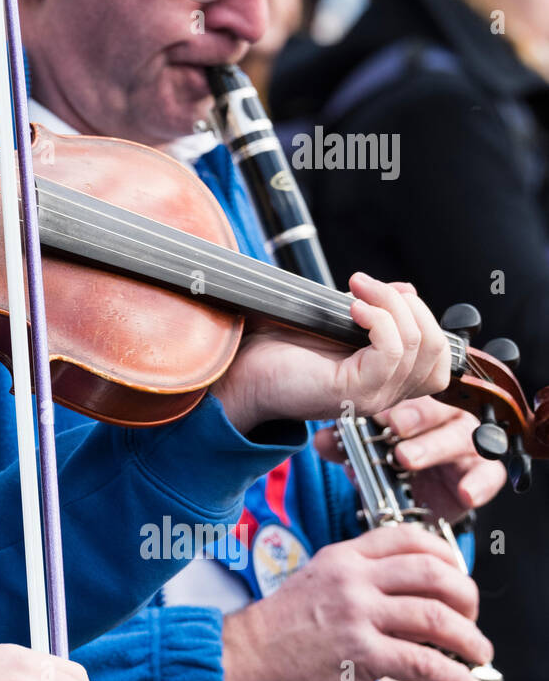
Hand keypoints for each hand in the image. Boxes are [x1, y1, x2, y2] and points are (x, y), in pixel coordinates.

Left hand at [212, 274, 449, 434]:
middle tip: (367, 284)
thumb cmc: (279, 349)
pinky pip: (392, 353)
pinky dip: (380, 321)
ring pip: (418, 346)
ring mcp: (373, 396)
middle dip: (409, 304)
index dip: (425, 316)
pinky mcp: (354, 393)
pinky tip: (354, 308)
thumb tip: (406, 290)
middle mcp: (386, 393)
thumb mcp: (337, 321)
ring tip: (357, 291)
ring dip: (391, 304)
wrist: (240, 374)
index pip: (440, 356)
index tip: (388, 291)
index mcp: (387, 378)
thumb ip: (375, 310)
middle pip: (437, 349)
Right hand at [221, 524, 491, 680]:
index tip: (459, 577)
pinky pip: (425, 664)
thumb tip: (411, 599)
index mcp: (344, 557)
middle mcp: (353, 579)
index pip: (410, 539)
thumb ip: (361, 581)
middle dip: (467, 599)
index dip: (447, 557)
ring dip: (470, 642)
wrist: (242, 657)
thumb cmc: (277, 628)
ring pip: (438, 618)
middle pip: (434, 575)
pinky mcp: (360, 654)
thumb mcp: (318, 582)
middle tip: (471, 621)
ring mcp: (357, 615)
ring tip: (477, 658)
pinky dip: (457, 680)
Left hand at [313, 396, 506, 523]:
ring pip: (461, 439)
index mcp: (418, 410)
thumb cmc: (390, 470)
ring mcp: (466, 447)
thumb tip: (320, 439)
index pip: (415, 397)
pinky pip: (489, 475)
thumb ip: (344, 447)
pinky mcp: (480, 474)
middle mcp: (445, 422)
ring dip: (435, 448)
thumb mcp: (364, 458)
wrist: (411, 506)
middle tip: (394, 430)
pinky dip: (479, 483)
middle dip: (416, 421)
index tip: (382, 416)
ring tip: (408, 459)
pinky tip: (465, 492)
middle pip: (439, 412)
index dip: (400, 406)